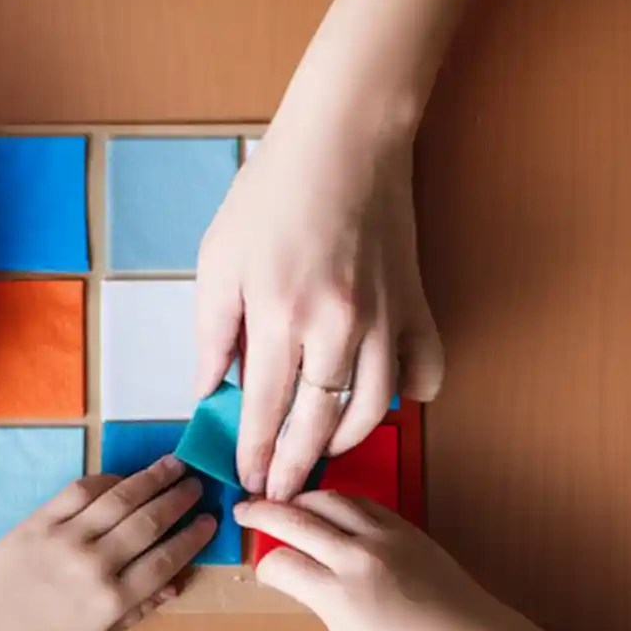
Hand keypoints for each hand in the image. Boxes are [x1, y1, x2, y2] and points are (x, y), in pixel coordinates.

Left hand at [0, 455, 216, 630]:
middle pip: (148, 522)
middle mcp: (94, 565)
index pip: (165, 560)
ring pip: (119, 499)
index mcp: (111, 601)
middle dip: (179, 500)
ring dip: (152, 479)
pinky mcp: (40, 520)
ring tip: (174, 465)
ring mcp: (65, 538)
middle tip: (198, 484)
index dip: (192, 538)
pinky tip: (124, 476)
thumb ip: (137, 611)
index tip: (210, 521)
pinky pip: (80, 491)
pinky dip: (107, 480)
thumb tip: (176, 584)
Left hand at [196, 127, 443, 499]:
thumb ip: (211, 333)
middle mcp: (337, 329)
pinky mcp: (416, 304)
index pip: (264, 411)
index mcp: (279, 317)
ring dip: (346, 441)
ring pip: (373, 409)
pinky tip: (387, 404)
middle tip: (282, 490)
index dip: (254, 454)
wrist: (344, 140)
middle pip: (318, 424)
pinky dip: (410, 397)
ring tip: (321, 451)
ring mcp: (385, 320)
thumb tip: (206, 390)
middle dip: (296, 466)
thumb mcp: (218, 260)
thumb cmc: (270, 194)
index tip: (247, 481)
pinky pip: (424, 371)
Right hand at [235, 491, 513, 630]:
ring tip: (284, 502)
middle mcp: (358, 557)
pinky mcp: (402, 524)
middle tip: (244, 509)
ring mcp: (383, 536)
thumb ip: (316, 598)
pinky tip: (325, 506)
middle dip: (261, 512)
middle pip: (294, 519)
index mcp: (340, 594)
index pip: (280, 564)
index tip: (266, 568)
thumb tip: (293, 570)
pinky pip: (358, 500)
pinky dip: (335, 500)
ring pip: (326, 498)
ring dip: (298, 498)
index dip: (265, 565)